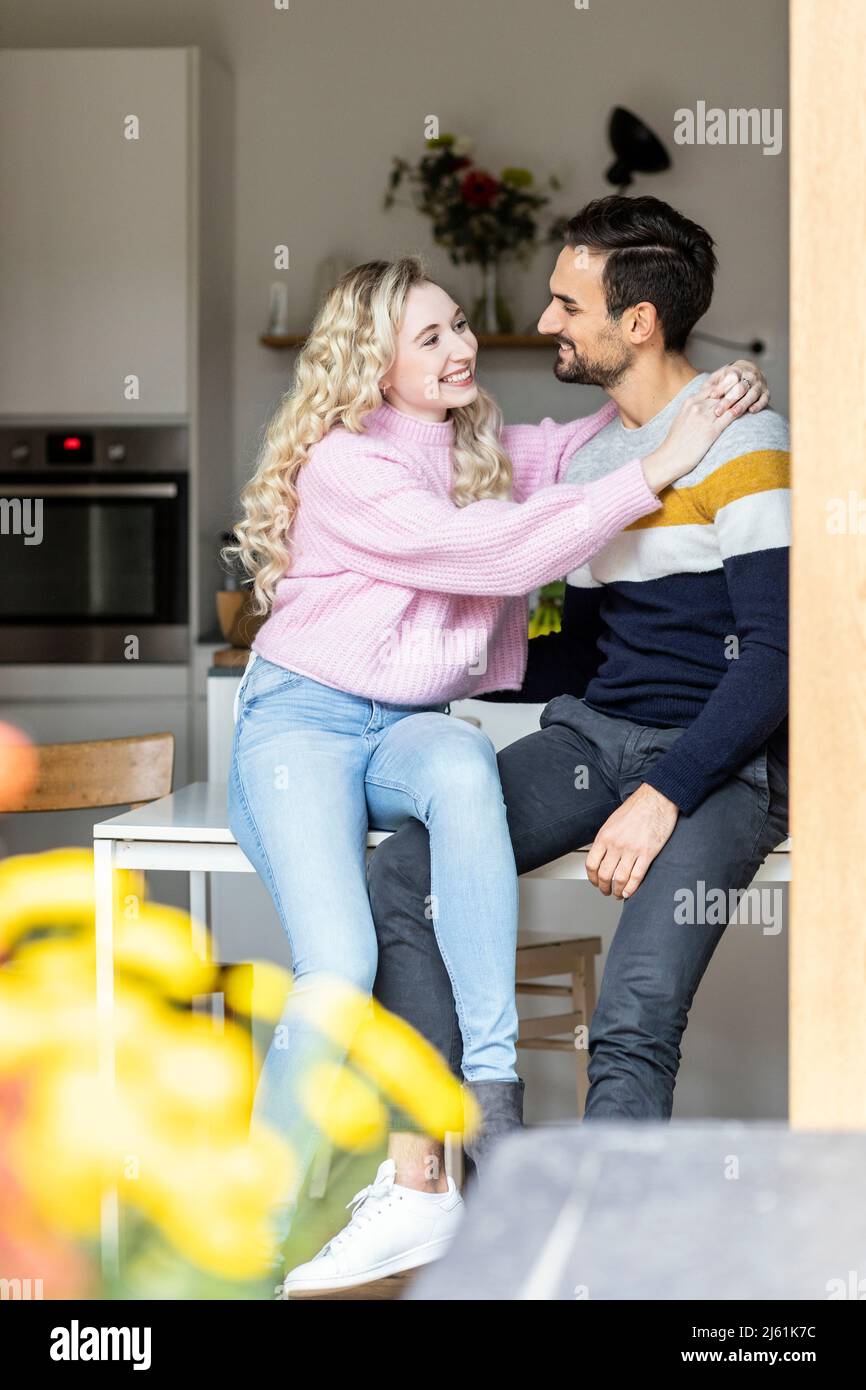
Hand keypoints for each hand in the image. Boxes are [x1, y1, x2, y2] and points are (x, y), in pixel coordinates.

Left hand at [585, 782, 678, 898]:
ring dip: (617, 891)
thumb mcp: (612, 822)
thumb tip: (602, 856)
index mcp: (605, 836)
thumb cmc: (637, 808)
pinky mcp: (648, 853)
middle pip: (604, 875)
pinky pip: (636, 877)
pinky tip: (629, 892)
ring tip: (618, 894)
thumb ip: (606, 840)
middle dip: (604, 887)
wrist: (657, 798)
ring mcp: (632, 850)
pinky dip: (631, 888)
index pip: (591, 864)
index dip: (592, 878)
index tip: (595, 882)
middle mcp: (616, 844)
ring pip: (619, 879)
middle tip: (606, 891)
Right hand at [640, 383, 744, 492]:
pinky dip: (740, 411)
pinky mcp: (711, 431)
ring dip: (741, 398)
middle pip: (723, 391)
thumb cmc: (675, 441)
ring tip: (752, 396)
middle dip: (736, 388)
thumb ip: (693, 408)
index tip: (735, 385)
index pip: (713, 387)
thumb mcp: (681, 418)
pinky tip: (748, 410)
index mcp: (690, 401)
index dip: (725, 385)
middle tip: (749, 386)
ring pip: (728, 401)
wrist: (669, 458)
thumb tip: (703, 404)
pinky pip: (730, 416)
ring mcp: (705, 417)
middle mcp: (698, 406)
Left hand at [705, 359, 768, 415]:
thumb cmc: (728, 379)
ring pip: (751, 394)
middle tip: (718, 411)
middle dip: (729, 400)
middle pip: (740, 388)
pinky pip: (764, 399)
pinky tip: (751, 411)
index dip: (722, 387)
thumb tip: (707, 393)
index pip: (731, 377)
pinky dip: (759, 405)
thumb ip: (712, 384)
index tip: (712, 396)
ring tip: (732, 414)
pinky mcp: (766, 393)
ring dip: (742, 405)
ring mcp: (759, 385)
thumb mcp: (718, 377)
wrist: (748, 373)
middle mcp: (750, 376)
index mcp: (738, 370)